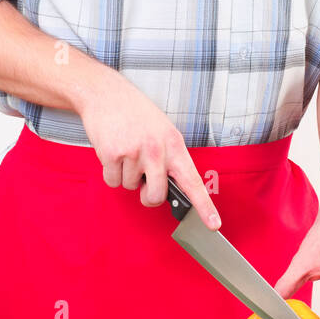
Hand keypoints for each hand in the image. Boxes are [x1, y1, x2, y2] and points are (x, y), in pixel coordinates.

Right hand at [78, 69, 220, 229]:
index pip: (193, 181)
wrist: (106, 93)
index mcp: (174, 144)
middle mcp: (157, 149)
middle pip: (156, 196)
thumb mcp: (163, 130)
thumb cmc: (136, 113)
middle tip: (142, 180)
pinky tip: (112, 150)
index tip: (213, 224)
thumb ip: (169, 158)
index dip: (204, 205)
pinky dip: (110, 172)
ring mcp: (134, 152)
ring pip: (130, 187)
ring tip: (125, 148)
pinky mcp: (112, 154)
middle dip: (147, 195)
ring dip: (126, 174)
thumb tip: (168, 188)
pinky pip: (112, 181)